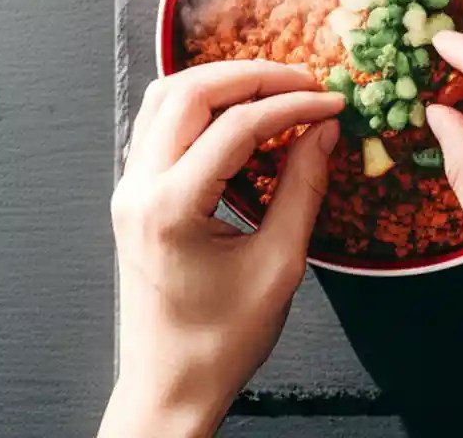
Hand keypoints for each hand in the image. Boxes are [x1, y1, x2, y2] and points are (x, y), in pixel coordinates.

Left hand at [97, 61, 343, 437]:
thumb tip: (324, 131)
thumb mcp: (279, 266)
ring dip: (221, 83)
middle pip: (190, 92)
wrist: (169, 385)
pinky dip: (200, 106)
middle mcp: (138, 188)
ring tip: (276, 89)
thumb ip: (301, 190)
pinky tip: (240, 115)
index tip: (334, 102)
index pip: (237, 127)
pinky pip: (159, 125)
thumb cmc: (223, 341)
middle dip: (254, 77)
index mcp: (171, 209)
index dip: (293, 106)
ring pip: (166, 98)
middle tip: (306, 82)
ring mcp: (128, 189)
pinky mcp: (133, 195)